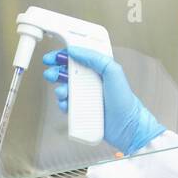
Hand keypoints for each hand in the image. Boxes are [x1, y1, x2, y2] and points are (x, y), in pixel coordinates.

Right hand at [42, 45, 165, 154]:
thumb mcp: (113, 71)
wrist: (127, 127)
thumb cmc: (124, 100)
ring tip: (62, 93)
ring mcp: (86, 96)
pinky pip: (67, 105)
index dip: (63, 56)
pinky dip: (63, 104)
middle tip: (51, 74)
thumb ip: (95, 57)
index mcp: (98, 69)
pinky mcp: (82, 111)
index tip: (52, 58)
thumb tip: (75, 50)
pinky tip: (66, 104)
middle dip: (56, 72)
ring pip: (65, 89)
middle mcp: (91, 81)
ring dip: (59, 89)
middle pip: (67, 73)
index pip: (77, 58)